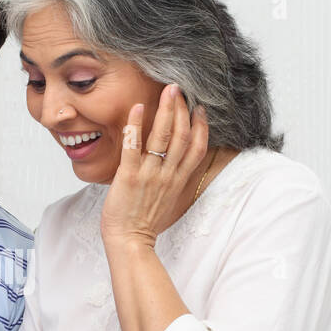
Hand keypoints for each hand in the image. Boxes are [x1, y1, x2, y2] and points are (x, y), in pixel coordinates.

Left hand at [100, 83, 211, 249]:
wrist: (130, 242)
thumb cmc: (145, 222)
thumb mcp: (169, 199)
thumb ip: (173, 180)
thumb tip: (175, 166)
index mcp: (178, 180)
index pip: (197, 148)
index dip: (201, 125)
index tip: (199, 108)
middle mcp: (167, 175)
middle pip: (183, 136)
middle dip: (183, 109)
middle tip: (179, 88)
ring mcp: (149, 175)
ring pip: (163, 137)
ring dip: (166, 111)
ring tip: (168, 90)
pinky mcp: (128, 177)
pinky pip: (133, 147)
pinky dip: (136, 126)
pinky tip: (137, 108)